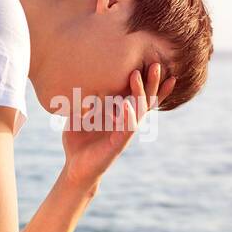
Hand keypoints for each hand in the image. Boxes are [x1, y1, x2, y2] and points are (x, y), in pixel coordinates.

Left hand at [61, 62, 176, 188]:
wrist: (74, 168)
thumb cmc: (79, 141)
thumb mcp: (79, 114)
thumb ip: (82, 98)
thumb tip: (74, 76)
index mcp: (121, 114)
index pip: (140, 94)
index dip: (151, 81)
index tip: (157, 63)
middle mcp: (127, 122)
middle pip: (146, 99)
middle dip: (151, 82)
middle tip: (155, 63)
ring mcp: (125, 133)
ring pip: (138, 110)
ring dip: (138, 93)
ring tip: (136, 76)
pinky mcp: (118, 144)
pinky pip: (126, 129)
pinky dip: (127, 116)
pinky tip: (127, 105)